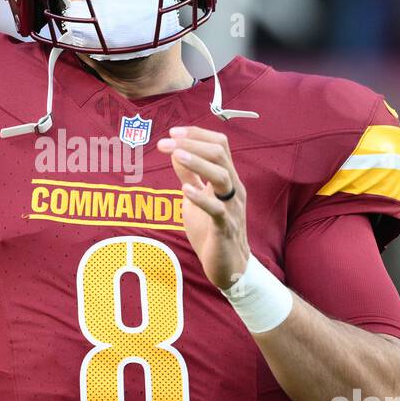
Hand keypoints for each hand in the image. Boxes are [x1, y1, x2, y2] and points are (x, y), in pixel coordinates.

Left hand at [157, 125, 250, 289]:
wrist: (229, 268)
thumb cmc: (211, 232)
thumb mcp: (196, 199)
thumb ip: (189, 177)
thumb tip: (176, 152)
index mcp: (228, 179)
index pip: (219, 145)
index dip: (197, 135)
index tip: (172, 132)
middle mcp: (234, 189)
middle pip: (220, 154)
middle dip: (191, 144)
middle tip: (165, 142)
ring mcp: (231, 208)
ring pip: (222, 176)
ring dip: (197, 163)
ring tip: (176, 155)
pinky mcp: (225, 229)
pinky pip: (217, 210)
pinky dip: (201, 198)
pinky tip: (185, 190)